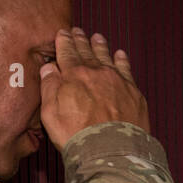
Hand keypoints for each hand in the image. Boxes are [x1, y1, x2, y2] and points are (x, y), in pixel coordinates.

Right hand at [39, 28, 150, 146]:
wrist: (111, 151)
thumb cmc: (77, 135)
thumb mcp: (51, 113)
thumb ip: (49, 87)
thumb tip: (48, 68)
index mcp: (74, 75)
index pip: (67, 52)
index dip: (64, 41)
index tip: (63, 33)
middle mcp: (96, 72)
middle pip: (87, 52)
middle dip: (81, 40)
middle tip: (78, 31)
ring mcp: (117, 81)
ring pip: (107, 57)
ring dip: (100, 46)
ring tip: (97, 38)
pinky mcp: (133, 92)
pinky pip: (126, 69)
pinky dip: (122, 60)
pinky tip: (120, 55)